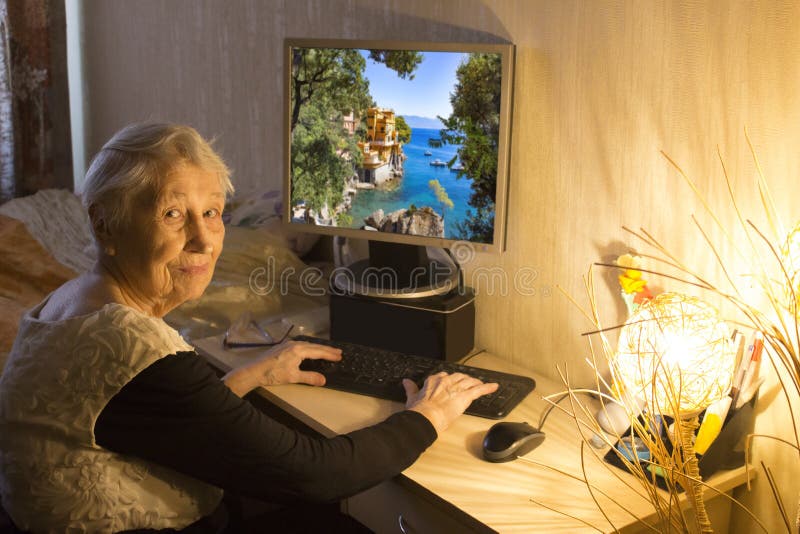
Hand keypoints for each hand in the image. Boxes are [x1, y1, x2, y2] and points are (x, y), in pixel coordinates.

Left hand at [222, 340, 340, 396]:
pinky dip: (310, 348)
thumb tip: (324, 380)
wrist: (254, 371)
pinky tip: (310, 350)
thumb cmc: (273, 374)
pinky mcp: (283, 347)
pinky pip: (301, 345)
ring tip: (327, 351)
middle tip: (338, 352)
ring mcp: (288, 344)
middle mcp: (294, 344)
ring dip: (318, 348)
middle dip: (327, 350)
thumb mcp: (293, 377)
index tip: (339, 356)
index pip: (318, 352)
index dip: (329, 355)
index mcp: (298, 350)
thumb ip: (309, 378)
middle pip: (314, 346)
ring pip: (307, 345)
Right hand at [403, 372, 497, 433]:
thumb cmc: (419, 411)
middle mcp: (446, 382)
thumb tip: (406, 382)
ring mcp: (456, 388)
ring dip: (476, 382)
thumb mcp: (412, 397)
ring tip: (481, 384)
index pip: (444, 377)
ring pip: (469, 382)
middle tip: (469, 382)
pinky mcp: (465, 397)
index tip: (450, 381)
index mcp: (433, 381)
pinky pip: (479, 390)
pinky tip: (494, 387)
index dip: (449, 380)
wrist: (426, 418)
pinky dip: (487, 388)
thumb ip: (410, 388)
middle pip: (459, 377)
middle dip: (465, 379)